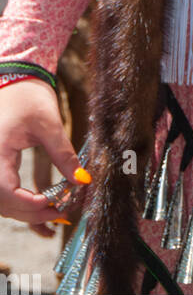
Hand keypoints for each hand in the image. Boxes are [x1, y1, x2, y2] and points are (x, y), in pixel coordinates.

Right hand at [0, 81, 82, 235]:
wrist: (16, 82)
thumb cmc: (29, 97)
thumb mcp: (49, 123)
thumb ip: (63, 154)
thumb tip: (82, 181)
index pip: (7, 191)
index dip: (31, 205)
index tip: (57, 204)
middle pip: (4, 203)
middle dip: (33, 212)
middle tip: (63, 213)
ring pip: (2, 203)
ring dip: (27, 211)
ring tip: (57, 211)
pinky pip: (4, 195)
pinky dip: (21, 204)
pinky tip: (42, 208)